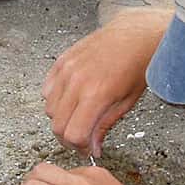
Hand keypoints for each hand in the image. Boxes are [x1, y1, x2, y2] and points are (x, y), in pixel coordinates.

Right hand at [43, 9, 169, 156]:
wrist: (136, 35)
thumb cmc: (138, 65)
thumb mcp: (127, 102)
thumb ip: (104, 126)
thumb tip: (93, 148)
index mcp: (96, 94)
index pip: (74, 134)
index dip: (80, 147)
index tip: (88, 149)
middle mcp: (77, 81)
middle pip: (58, 125)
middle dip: (69, 138)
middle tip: (82, 139)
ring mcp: (67, 69)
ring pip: (49, 109)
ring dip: (61, 119)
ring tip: (78, 117)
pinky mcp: (62, 61)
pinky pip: (47, 89)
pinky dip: (55, 99)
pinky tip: (71, 99)